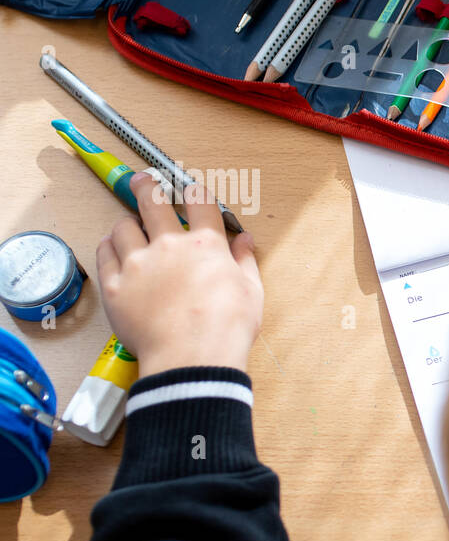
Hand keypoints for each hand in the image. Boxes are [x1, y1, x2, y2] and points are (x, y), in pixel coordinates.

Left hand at [97, 173, 262, 377]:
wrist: (193, 358)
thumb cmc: (228, 328)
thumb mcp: (251, 292)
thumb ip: (245, 260)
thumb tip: (246, 240)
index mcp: (206, 245)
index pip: (198, 202)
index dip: (194, 192)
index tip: (190, 193)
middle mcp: (169, 246)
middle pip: (152, 200)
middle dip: (147, 186)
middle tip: (143, 182)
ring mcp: (138, 264)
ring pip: (123, 226)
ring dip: (128, 223)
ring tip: (131, 229)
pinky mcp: (115, 286)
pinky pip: (104, 254)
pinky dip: (109, 247)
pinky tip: (114, 249)